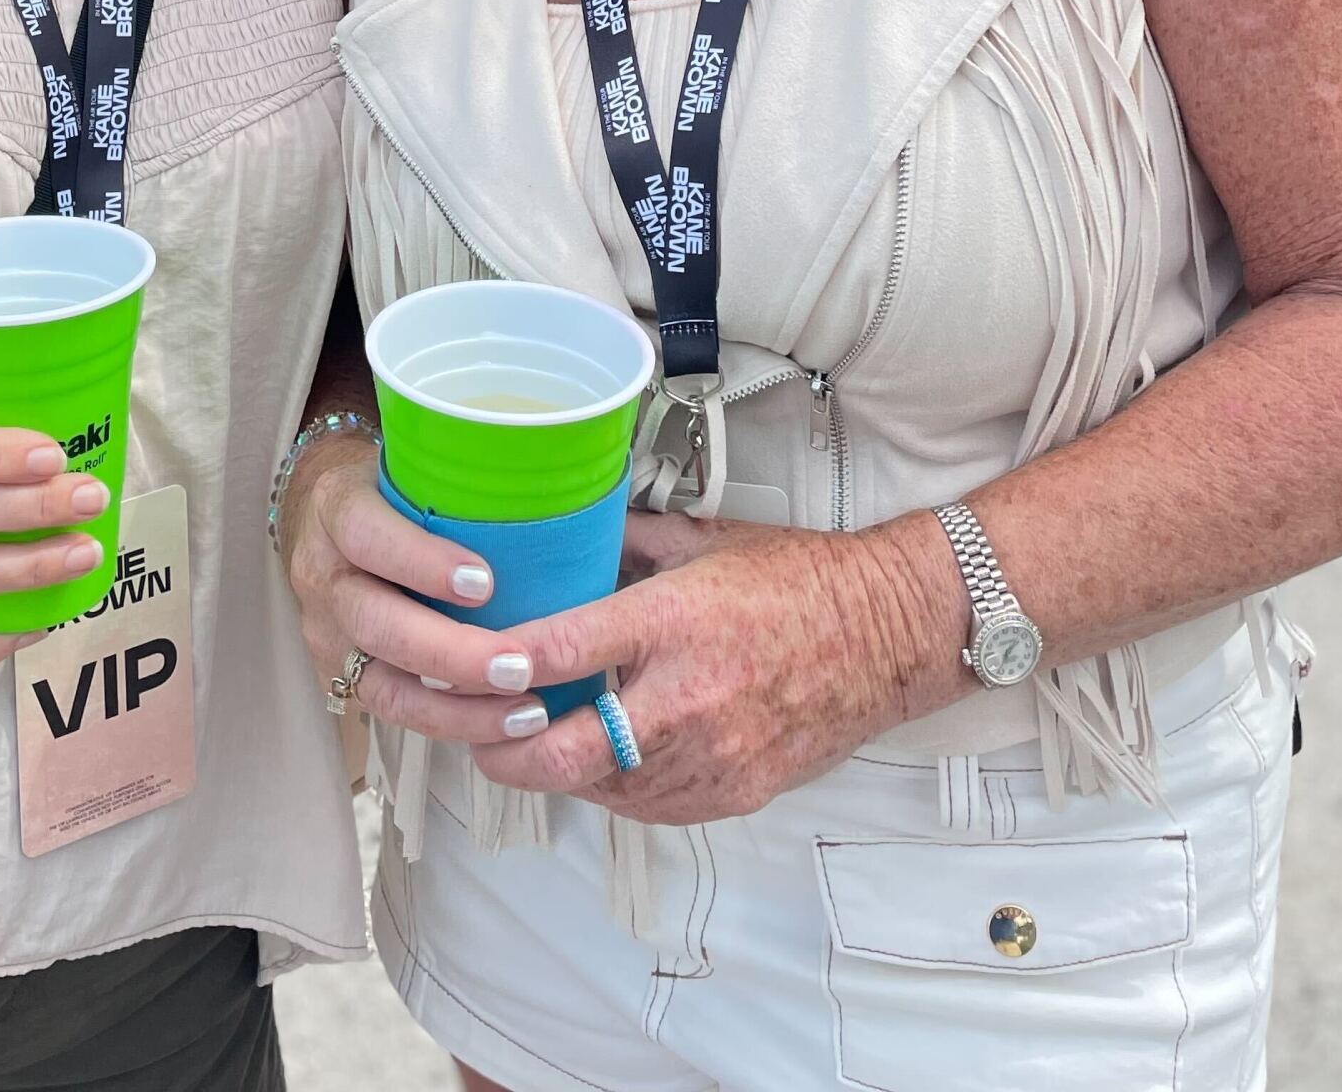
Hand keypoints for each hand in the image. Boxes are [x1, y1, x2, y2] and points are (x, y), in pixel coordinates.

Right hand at [274, 431, 553, 743]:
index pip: (368, 534)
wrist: (325, 516)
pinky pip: (395, 711)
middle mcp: (323, 576)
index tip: (485, 582)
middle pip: (377, 623)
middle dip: (451, 653)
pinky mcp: (342, 674)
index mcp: (337, 509)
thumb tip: (564, 494)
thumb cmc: (393, 487)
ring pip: (384, 685)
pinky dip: (452, 722)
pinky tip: (503, 723)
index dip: (421, 562)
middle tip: (520, 666)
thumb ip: (461, 484)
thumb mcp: (411, 465)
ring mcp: (327, 633)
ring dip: (460, 708)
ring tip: (527, 712)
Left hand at [424, 510, 963, 825]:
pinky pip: (650, 805)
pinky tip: (596, 762)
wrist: (886, 634)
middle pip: (564, 753)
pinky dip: (613, 788)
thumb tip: (568, 535)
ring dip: (555, 771)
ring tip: (524, 744)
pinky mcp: (734, 791)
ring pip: (600, 789)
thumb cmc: (799, 579)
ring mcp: (712, 755)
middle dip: (501, 752)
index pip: (561, 651)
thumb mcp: (704, 540)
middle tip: (471, 734)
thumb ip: (628, 543)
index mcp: (673, 621)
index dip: (496, 666)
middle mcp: (686, 697)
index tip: (456, 664)